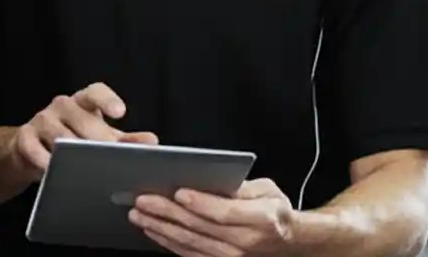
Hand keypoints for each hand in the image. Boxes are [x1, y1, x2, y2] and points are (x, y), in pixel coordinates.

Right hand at [10, 82, 157, 177]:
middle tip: (109, 154)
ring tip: (83, 164)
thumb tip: (152, 142)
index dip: (107, 100)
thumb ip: (125, 140)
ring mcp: (41, 120)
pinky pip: (34, 148)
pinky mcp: (24, 138)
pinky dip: (44, 160)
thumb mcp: (99, 138)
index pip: (95, 92)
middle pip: (80, 117)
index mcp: (83, 102)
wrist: (30, 151)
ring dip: (71, 148)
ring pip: (58, 132)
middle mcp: (62, 106)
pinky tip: (53, 170)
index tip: (120, 113)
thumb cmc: (72, 139)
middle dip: (96, 137)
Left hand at [130, 179, 298, 256]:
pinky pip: (188, 254)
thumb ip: (240, 187)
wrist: (287, 244)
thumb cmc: (275, 213)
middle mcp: (244, 243)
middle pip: (199, 228)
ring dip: (160, 228)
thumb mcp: (268, 191)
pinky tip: (153, 230)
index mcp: (260, 220)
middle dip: (167, 213)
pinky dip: (168, 242)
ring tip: (139, 214)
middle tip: (144, 200)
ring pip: (189, 243)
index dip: (200, 203)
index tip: (178, 192)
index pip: (224, 213)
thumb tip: (210, 179)